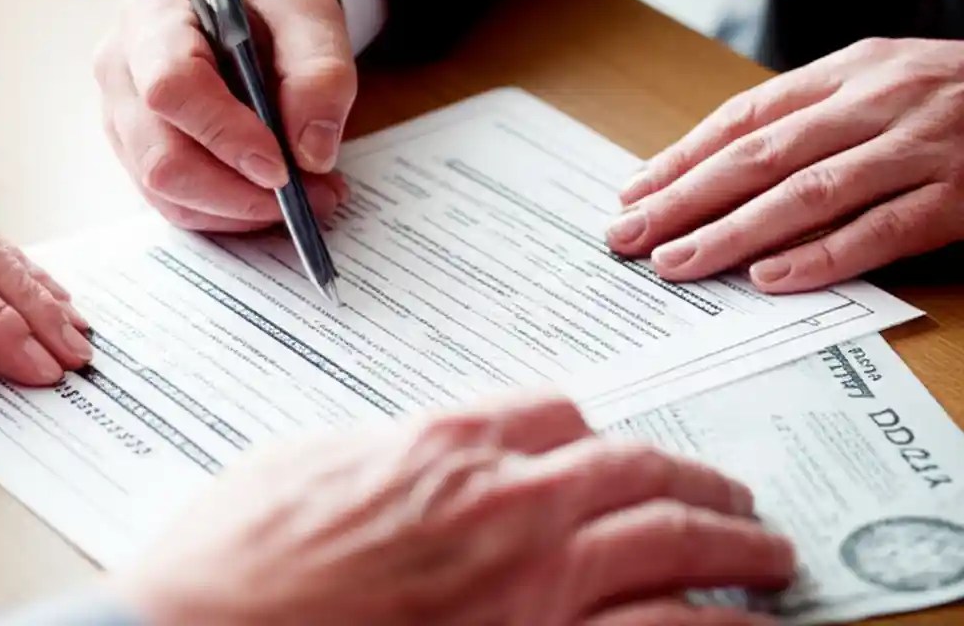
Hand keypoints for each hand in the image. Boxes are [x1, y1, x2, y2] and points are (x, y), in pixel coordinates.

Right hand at [95, 0, 354, 231]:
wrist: (241, 1)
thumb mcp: (307, 9)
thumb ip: (319, 70)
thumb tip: (312, 152)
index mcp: (151, 17)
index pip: (171, 88)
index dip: (225, 135)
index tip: (282, 168)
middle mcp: (121, 71)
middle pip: (161, 158)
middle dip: (240, 193)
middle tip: (314, 196)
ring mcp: (123, 119)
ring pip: (167, 195)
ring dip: (242, 211)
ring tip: (309, 196)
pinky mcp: (141, 156)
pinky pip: (179, 205)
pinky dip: (232, 215)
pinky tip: (275, 199)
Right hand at [121, 393, 794, 625]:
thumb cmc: (230, 561)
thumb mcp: (302, 467)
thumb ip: (384, 454)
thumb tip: (421, 457)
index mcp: (441, 445)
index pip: (556, 411)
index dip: (594, 429)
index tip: (610, 446)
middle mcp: (501, 503)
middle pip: (636, 468)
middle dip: (698, 479)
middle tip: (731, 495)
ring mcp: (528, 585)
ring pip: (669, 544)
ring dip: (733, 548)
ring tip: (766, 557)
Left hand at [606, 37, 963, 292]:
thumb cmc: (951, 99)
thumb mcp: (876, 85)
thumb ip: (806, 121)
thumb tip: (711, 171)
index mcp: (848, 71)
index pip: (744, 119)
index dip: (682, 159)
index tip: (632, 196)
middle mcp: (877, 103)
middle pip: (760, 157)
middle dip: (685, 200)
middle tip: (630, 237)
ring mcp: (920, 149)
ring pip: (808, 194)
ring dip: (734, 232)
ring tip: (679, 263)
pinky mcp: (960, 196)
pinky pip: (881, 230)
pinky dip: (822, 256)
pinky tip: (769, 278)